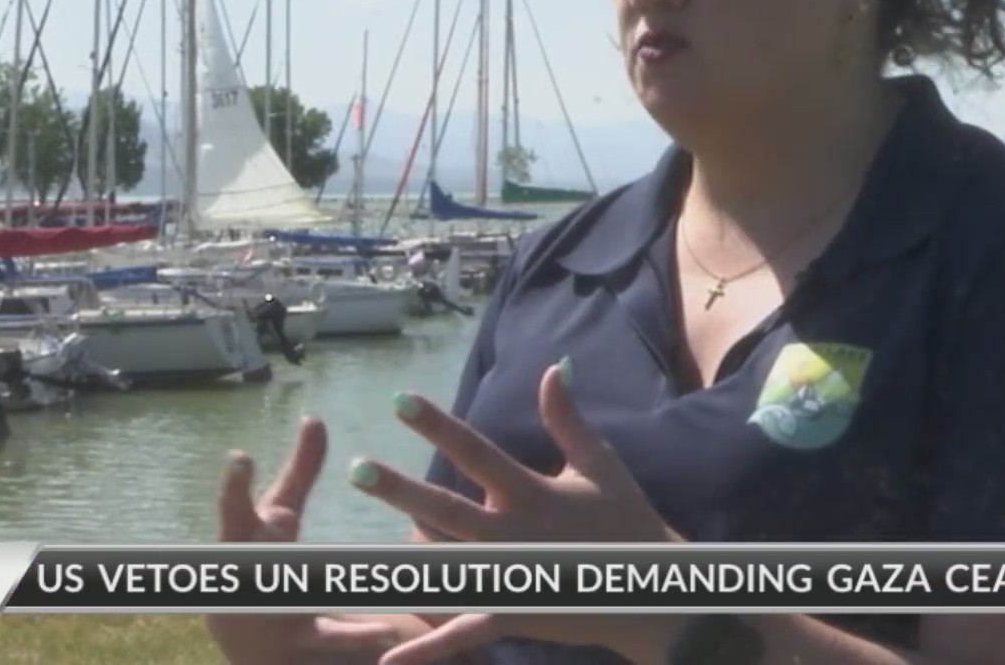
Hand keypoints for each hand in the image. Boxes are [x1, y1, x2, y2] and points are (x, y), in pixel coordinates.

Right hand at [207, 417, 434, 664]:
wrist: (247, 634)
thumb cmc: (261, 557)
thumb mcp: (277, 514)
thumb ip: (300, 470)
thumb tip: (315, 417)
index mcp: (246, 536)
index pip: (235, 507)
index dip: (235, 485)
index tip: (240, 457)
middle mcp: (255, 573)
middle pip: (261, 563)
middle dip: (267, 551)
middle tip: (281, 527)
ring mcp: (276, 608)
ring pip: (301, 602)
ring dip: (334, 605)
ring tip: (376, 615)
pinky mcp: (300, 638)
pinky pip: (332, 637)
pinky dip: (358, 634)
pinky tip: (387, 633)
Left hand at [349, 362, 682, 662]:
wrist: (652, 591)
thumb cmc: (627, 520)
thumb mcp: (600, 464)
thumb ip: (568, 419)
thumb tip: (552, 368)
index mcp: (531, 494)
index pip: (476, 452)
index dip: (438, 426)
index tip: (399, 401)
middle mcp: (512, 535)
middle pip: (446, 509)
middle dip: (400, 490)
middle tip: (357, 470)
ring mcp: (508, 578)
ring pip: (443, 567)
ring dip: (398, 560)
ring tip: (353, 556)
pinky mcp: (510, 615)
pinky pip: (462, 632)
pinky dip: (426, 647)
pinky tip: (386, 659)